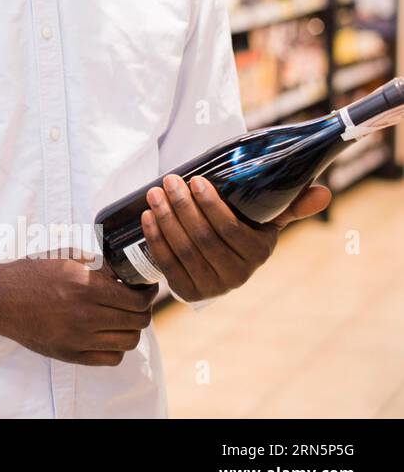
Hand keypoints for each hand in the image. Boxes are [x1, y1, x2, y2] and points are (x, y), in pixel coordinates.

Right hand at [0, 255, 155, 365]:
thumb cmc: (31, 273)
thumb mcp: (65, 257)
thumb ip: (98, 265)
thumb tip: (125, 272)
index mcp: (85, 286)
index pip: (136, 300)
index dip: (147, 294)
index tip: (145, 289)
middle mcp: (85, 314)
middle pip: (137, 322)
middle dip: (142, 310)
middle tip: (136, 302)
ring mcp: (78, 338)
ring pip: (128, 342)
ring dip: (131, 329)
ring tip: (122, 319)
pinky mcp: (70, 354)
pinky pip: (111, 358)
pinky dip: (116, 347)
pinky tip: (107, 334)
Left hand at [141, 175, 331, 301]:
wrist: (216, 261)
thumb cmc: (242, 230)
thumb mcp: (266, 219)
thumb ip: (290, 205)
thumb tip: (324, 192)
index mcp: (258, 253)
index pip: (231, 230)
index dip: (212, 205)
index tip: (196, 181)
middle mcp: (236, 275)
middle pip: (204, 238)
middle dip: (183, 206)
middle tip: (169, 181)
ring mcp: (210, 286)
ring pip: (183, 249)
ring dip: (165, 218)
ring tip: (154, 193)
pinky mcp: (186, 291)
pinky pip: (166, 263)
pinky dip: (155, 238)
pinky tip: (147, 217)